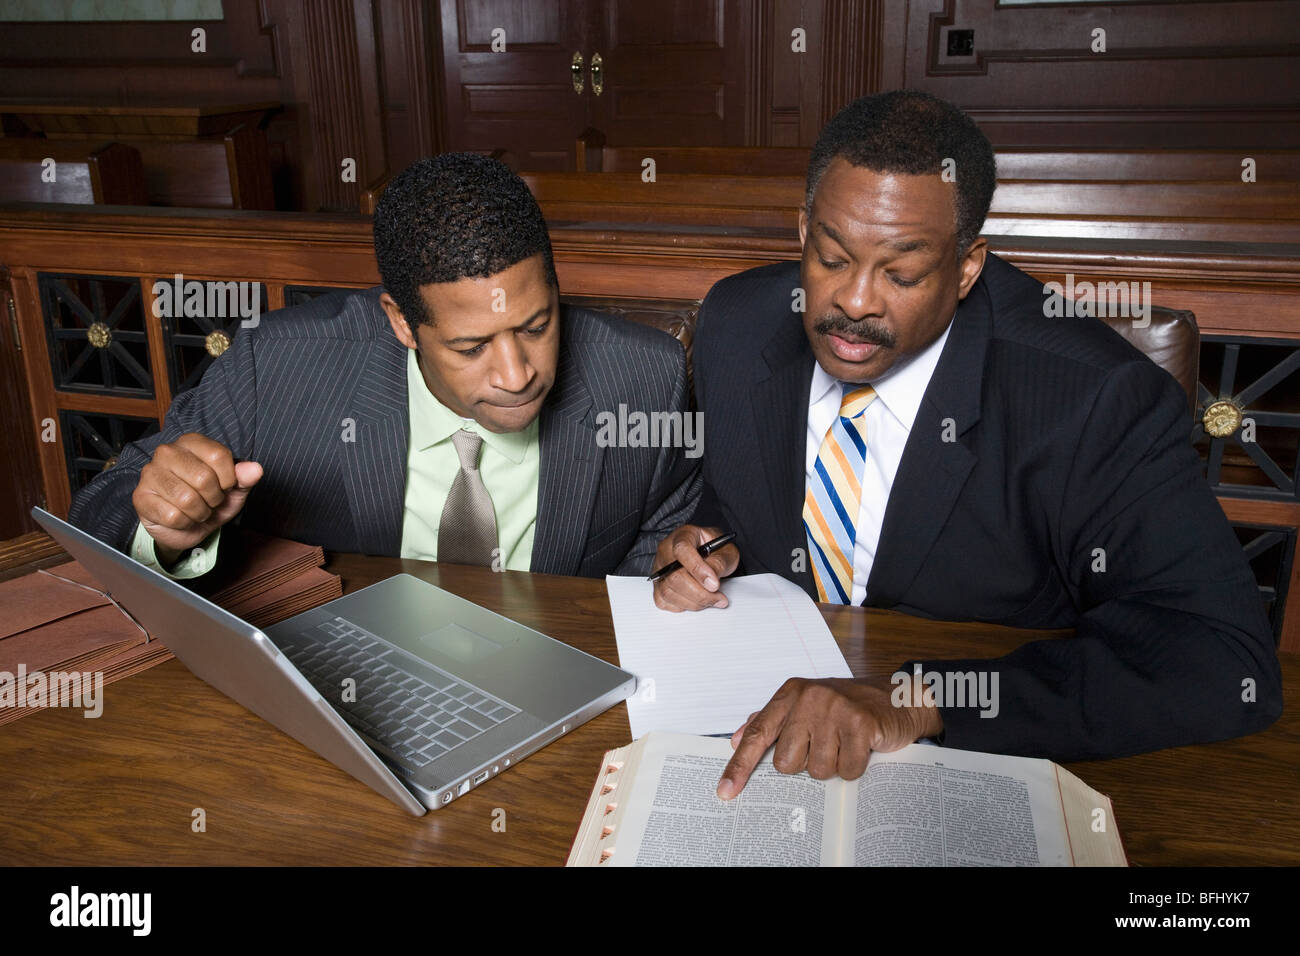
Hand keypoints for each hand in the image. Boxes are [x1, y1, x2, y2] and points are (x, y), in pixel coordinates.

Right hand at [132, 432, 262, 562]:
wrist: (186, 527)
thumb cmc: (210, 500)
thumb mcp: (234, 489)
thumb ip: (245, 478)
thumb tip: (256, 469)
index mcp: (192, 442)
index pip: (219, 455)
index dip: (229, 479)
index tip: (225, 486)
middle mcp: (167, 452)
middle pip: (203, 478)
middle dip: (214, 499)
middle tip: (209, 501)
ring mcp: (150, 473)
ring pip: (187, 499)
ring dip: (200, 513)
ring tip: (196, 510)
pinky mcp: (140, 497)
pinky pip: (173, 516)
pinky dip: (185, 523)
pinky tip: (181, 518)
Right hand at [651, 524, 740, 610]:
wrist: (709, 555)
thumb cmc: (716, 550)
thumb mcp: (726, 551)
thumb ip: (719, 563)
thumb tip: (710, 581)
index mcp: (683, 535)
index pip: (682, 550)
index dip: (698, 569)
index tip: (714, 584)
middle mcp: (666, 550)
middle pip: (674, 576)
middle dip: (700, 593)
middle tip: (719, 597)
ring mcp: (659, 569)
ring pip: (669, 592)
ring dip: (695, 602)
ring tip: (712, 600)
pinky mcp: (657, 585)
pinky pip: (664, 601)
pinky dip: (683, 606)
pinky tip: (696, 601)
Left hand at [716, 676, 942, 798]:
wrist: (899, 698)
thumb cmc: (848, 706)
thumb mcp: (806, 705)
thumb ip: (771, 720)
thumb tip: (737, 740)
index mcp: (790, 693)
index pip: (758, 735)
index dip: (739, 766)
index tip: (725, 791)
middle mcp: (808, 698)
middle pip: (788, 763)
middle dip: (806, 764)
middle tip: (825, 746)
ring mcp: (834, 709)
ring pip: (818, 771)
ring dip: (833, 766)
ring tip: (844, 744)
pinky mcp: (860, 723)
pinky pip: (846, 771)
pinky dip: (854, 768)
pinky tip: (861, 748)